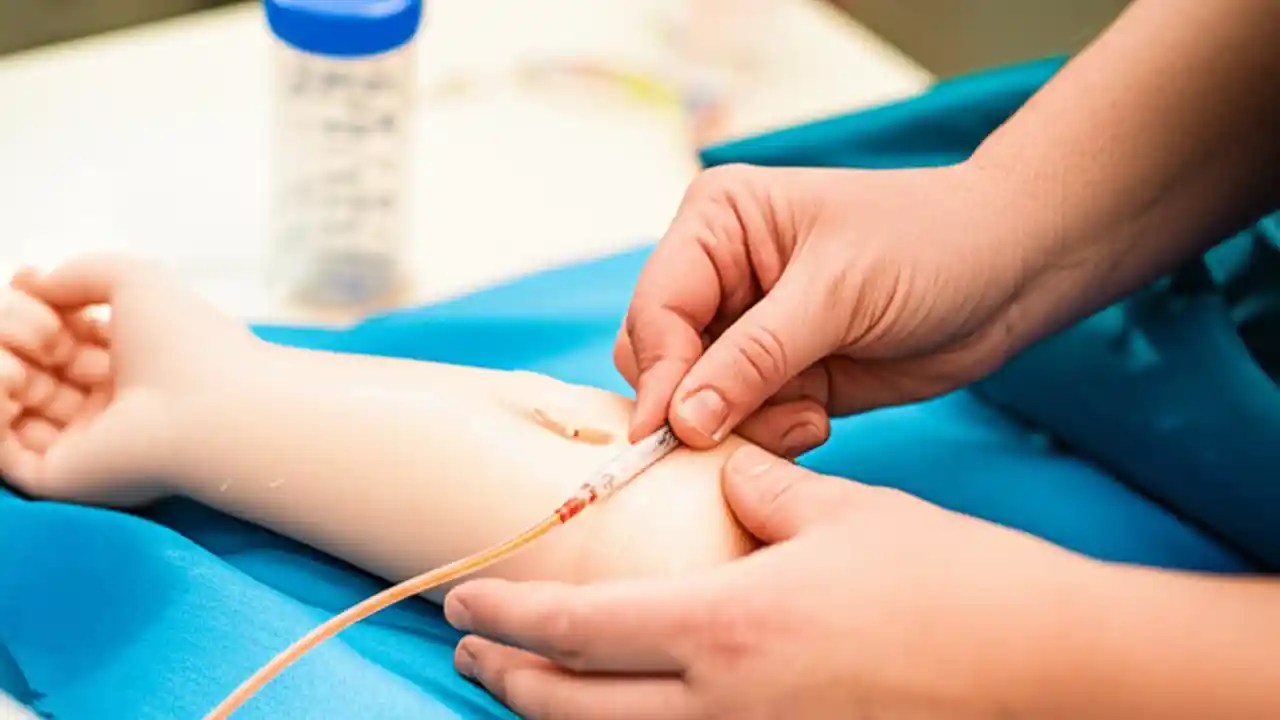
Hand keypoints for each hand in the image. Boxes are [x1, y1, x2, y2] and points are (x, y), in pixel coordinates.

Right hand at [0, 256, 256, 504]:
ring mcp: (83, 447)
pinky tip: (8, 377)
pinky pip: (1, 452)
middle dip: (15, 335)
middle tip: (39, 331)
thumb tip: (30, 283)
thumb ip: (77, 273)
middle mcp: (105, 409)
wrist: (215, 408)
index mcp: (129, 366)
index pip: (59, 339)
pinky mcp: (61, 480)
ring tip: (18, 359)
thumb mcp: (133, 278)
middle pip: (29, 370)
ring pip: (9, 407)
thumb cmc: (187, 341)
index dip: (36, 312)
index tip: (28, 286)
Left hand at [444, 447, 1094, 718]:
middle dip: (506, 680)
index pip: (577, 628)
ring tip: (522, 690)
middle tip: (469, 653)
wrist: (1043, 668)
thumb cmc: (948, 583)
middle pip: (572, 706)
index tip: (462, 600)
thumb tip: (722, 471)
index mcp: (725, 626)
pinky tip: (624, 713)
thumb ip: (761, 490)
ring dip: (555, 717)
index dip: (505, 617)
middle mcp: (723, 705)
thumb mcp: (843, 512)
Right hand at [617, 162, 1031, 455]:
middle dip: (702, 404)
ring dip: (746, 426)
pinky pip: (741, 424)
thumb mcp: (837, 294)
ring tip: (811, 417)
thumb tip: (678, 422)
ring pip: (697, 403)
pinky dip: (772, 435)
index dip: (657, 374)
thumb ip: (753, 359)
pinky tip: (821, 418)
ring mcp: (746, 329)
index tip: (666, 436)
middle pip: (660, 360)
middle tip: (763, 423)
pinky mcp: (777, 375)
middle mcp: (719, 274)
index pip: (657, 309)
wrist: (1011, 272)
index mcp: (718, 222)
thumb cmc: (930, 246)